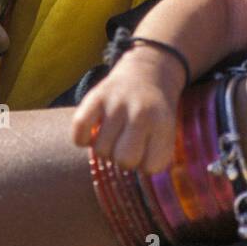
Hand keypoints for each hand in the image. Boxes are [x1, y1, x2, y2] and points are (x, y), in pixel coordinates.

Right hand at [71, 47, 184, 172]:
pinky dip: (81, 139)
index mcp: (163, 122)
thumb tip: (135, 173)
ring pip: (100, 150)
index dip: (147, 163)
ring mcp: (117, 103)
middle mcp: (141, 112)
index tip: (148, 149)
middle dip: (125, 160)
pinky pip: (79, 131)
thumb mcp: (167, 130)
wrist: (147, 72)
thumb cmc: (154, 112)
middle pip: (125, 160)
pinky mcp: (95, 95)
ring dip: (105, 149)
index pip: (152, 166)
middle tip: (128, 145)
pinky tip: (92, 133)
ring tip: (114, 135)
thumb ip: (156, 156)